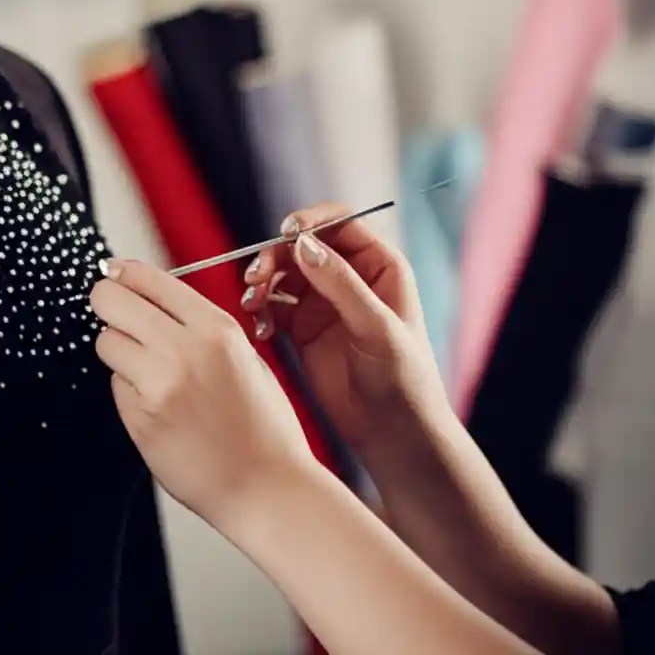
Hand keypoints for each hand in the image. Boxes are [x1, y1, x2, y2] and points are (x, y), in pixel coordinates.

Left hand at [89, 259, 318, 522]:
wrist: (267, 488)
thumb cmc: (263, 427)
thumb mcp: (244, 357)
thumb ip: (198, 327)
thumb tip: (150, 301)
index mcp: (216, 328)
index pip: (146, 278)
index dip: (122, 274)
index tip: (113, 274)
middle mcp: (184, 350)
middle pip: (109, 300)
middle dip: (107, 304)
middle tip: (113, 314)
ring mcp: (159, 385)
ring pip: (106, 342)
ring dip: (118, 352)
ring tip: (150, 374)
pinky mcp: (140, 419)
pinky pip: (116, 387)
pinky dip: (128, 393)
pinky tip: (159, 410)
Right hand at [241, 203, 449, 449]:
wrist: (392, 432)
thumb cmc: (403, 379)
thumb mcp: (376, 327)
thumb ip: (340, 284)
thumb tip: (303, 244)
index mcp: (379, 267)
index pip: (339, 224)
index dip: (308, 222)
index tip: (283, 234)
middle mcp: (349, 279)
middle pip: (301, 247)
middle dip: (274, 257)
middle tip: (255, 278)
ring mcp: (323, 304)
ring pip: (282, 275)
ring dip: (261, 284)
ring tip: (252, 305)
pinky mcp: (302, 330)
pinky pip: (272, 307)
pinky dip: (260, 313)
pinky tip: (261, 332)